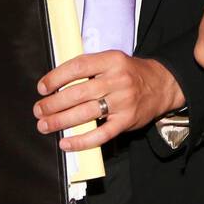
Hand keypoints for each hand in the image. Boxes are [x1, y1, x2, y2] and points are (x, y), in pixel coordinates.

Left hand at [34, 52, 182, 151]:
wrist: (164, 84)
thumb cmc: (132, 73)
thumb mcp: (114, 61)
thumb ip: (91, 69)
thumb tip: (57, 82)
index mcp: (112, 61)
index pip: (79, 66)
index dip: (56, 77)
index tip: (43, 87)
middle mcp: (118, 80)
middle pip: (78, 93)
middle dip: (53, 104)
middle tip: (39, 110)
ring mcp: (123, 102)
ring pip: (86, 113)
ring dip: (61, 122)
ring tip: (45, 125)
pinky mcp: (127, 121)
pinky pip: (101, 134)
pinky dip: (81, 141)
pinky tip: (66, 143)